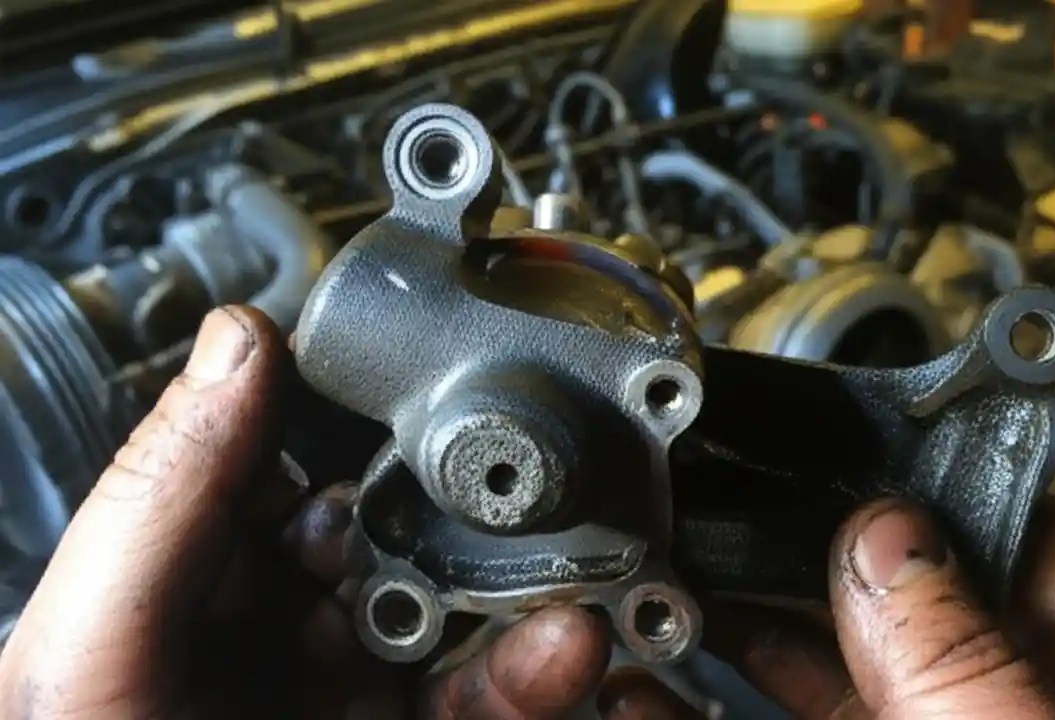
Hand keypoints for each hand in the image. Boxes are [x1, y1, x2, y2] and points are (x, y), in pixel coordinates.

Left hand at [0, 307, 610, 718]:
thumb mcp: (90, 663)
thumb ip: (165, 497)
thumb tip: (240, 339)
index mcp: (179, 579)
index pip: (278, 453)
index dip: (348, 411)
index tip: (413, 388)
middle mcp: (271, 626)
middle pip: (391, 523)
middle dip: (453, 501)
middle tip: (503, 480)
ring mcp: (354, 686)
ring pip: (458, 607)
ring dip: (517, 583)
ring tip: (559, 561)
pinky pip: (494, 693)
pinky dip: (538, 669)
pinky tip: (564, 644)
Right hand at [598, 500, 1054, 718]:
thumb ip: (968, 673)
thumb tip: (894, 544)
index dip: (965, 495)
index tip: (870, 459)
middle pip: (925, 625)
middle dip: (821, 564)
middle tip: (736, 515)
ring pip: (838, 693)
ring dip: (749, 639)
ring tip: (670, 589)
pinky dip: (709, 716)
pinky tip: (647, 693)